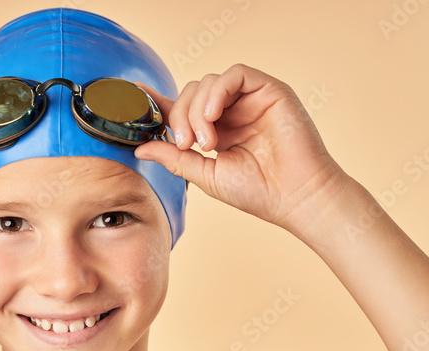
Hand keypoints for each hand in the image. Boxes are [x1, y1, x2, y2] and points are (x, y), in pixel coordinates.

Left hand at [134, 64, 349, 231]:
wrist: (295, 197)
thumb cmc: (258, 191)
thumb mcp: (205, 174)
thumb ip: (174, 157)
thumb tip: (141, 147)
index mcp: (216, 130)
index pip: (182, 108)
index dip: (158, 102)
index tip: (133, 96)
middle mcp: (232, 112)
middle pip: (191, 93)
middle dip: (180, 117)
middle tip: (186, 144)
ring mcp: (250, 100)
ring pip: (208, 83)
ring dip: (197, 110)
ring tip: (204, 141)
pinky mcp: (269, 90)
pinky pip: (234, 75)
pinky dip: (216, 93)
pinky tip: (213, 118)